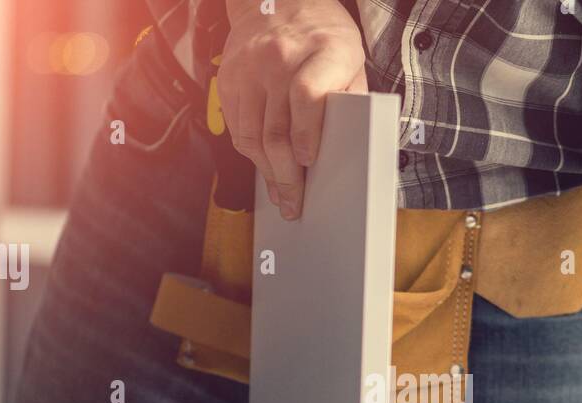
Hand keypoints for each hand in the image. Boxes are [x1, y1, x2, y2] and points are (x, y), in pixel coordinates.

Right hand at [218, 0, 366, 219]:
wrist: (281, 0)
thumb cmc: (326, 39)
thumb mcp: (352, 61)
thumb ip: (349, 101)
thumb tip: (346, 153)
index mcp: (322, 51)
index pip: (307, 96)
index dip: (307, 135)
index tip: (309, 163)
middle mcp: (280, 59)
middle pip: (276, 128)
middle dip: (286, 175)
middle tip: (293, 203)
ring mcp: (249, 68)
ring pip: (252, 134)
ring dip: (266, 172)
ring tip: (278, 194)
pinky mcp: (229, 78)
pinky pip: (237, 127)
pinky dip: (250, 153)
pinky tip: (264, 168)